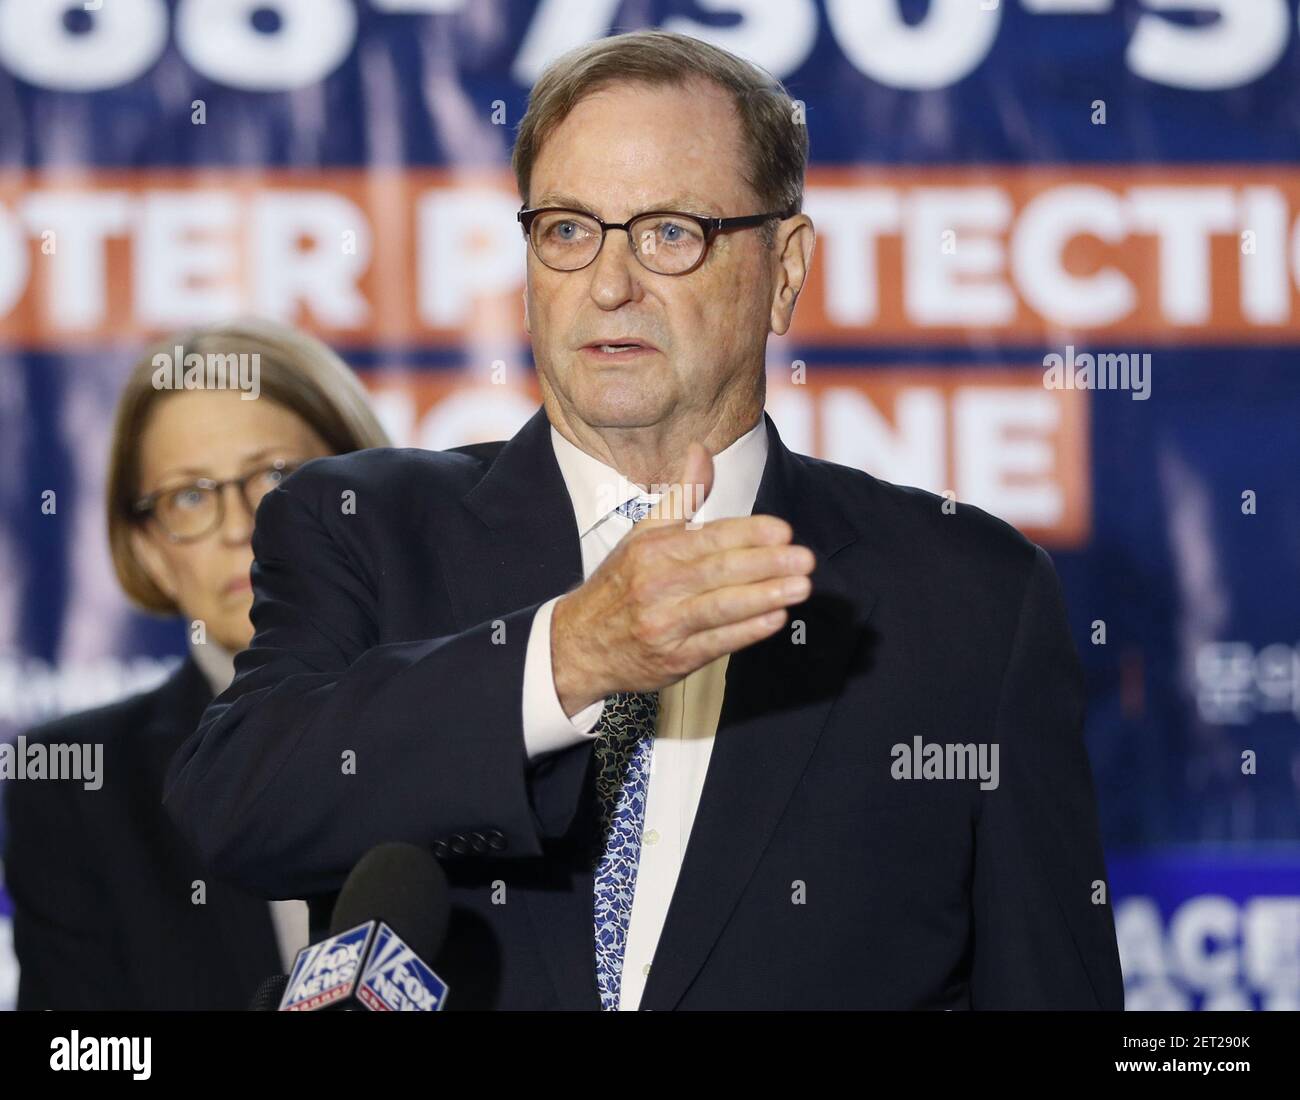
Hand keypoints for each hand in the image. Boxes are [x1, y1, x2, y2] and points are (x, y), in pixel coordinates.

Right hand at [550, 441, 814, 715]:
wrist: (579, 644)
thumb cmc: (619, 585)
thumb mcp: (643, 534)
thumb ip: (681, 495)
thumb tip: (701, 449)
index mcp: (654, 549)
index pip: (709, 537)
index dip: (748, 533)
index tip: (782, 530)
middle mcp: (657, 583)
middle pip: (719, 570)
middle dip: (766, 564)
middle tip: (804, 557)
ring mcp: (664, 623)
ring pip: (720, 606)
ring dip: (764, 596)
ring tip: (800, 587)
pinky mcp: (672, 659)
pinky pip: (715, 643)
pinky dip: (746, 631)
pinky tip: (774, 619)